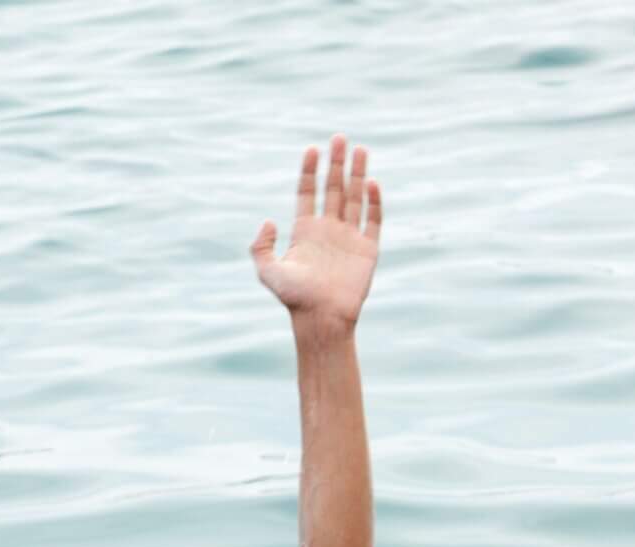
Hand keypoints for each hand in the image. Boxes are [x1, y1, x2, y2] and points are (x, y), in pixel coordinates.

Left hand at [250, 136, 381, 329]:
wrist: (322, 320)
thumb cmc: (294, 299)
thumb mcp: (267, 272)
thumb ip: (260, 246)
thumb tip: (269, 220)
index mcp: (305, 231)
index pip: (308, 193)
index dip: (310, 171)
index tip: (313, 149)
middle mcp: (328, 230)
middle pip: (333, 188)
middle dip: (336, 163)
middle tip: (339, 138)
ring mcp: (349, 238)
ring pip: (354, 197)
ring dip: (357, 173)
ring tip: (359, 149)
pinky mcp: (367, 250)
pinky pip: (373, 220)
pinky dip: (373, 202)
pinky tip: (371, 182)